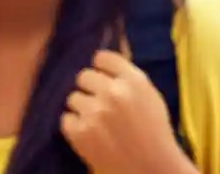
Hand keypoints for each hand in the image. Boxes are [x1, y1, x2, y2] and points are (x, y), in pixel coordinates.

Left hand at [60, 50, 195, 173]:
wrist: (153, 171)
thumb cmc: (154, 133)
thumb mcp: (150, 97)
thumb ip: (127, 77)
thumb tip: (101, 56)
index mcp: (134, 81)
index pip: (101, 57)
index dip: (101, 68)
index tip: (104, 78)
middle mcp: (113, 93)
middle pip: (83, 76)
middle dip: (91, 89)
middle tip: (102, 105)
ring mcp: (95, 113)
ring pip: (73, 97)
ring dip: (82, 108)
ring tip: (99, 123)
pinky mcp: (80, 132)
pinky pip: (66, 118)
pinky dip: (75, 127)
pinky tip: (92, 135)